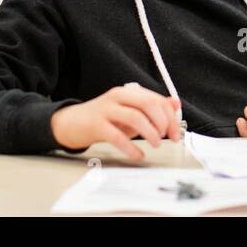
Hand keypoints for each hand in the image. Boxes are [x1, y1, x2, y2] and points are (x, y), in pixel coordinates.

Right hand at [50, 85, 182, 160]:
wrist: (70, 122)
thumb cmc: (103, 118)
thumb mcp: (129, 110)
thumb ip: (151, 107)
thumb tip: (175, 103)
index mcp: (128, 92)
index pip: (156, 100)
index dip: (170, 117)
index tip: (175, 133)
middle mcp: (118, 97)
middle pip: (148, 104)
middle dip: (162, 122)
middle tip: (167, 137)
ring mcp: (106, 110)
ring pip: (135, 117)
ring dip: (150, 132)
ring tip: (155, 144)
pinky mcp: (96, 125)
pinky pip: (117, 136)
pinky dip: (131, 147)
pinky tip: (138, 154)